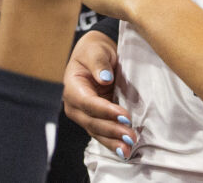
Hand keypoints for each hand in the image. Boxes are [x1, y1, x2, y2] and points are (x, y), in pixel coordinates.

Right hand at [64, 29, 139, 157]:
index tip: (125, 115)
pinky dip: (113, 143)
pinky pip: (102, 134)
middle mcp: (74, 105)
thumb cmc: (94, 51)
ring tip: (128, 150)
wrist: (96, 55)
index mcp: (71, 87)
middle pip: (92, 122)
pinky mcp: (94, 120)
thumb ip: (99, 63)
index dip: (105, 110)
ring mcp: (83, 115)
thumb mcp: (96, 51)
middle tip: (130, 136)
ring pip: (96, 132)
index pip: (88, 103)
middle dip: (112, 130)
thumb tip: (104, 78)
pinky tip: (124, 151)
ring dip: (113, 142)